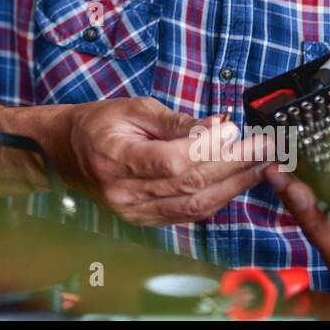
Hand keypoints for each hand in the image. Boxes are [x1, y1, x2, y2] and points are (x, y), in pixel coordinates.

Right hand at [55, 96, 272, 226]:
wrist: (65, 151)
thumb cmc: (98, 124)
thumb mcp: (133, 108)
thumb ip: (175, 121)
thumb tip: (218, 127)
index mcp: (116, 159)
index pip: (172, 161)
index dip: (208, 148)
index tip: (234, 131)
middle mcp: (124, 193)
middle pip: (190, 185)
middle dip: (234, 165)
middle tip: (264, 146)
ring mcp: (134, 212)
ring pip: (195, 206)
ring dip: (234, 186)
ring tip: (260, 165)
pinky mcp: (144, 220)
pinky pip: (188, 216)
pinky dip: (216, 199)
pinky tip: (235, 182)